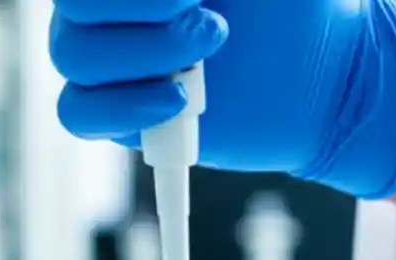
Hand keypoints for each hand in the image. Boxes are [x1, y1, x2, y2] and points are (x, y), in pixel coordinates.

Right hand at [49, 0, 395, 198]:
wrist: (322, 77)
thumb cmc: (289, 10)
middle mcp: (106, 9)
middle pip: (74, 7)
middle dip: (144, 12)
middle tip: (212, 22)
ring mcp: (107, 60)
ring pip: (73, 56)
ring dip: (145, 53)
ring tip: (211, 50)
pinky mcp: (118, 114)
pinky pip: (77, 114)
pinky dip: (122, 108)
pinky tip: (177, 101)